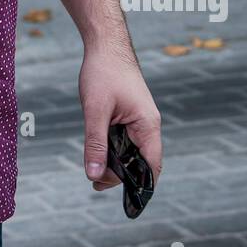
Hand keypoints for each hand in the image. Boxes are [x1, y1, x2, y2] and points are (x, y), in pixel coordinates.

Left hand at [78, 46, 161, 192]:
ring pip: (130, 150)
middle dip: (121, 174)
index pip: (152, 166)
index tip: (127, 202)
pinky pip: (123, 138)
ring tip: (93, 170)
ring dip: (115, 161)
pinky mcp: (129, 114)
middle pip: (140, 161)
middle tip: (95, 182)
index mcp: (148, 125)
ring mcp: (139, 119)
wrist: (104, 44)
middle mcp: (148, 125)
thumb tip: (93, 175)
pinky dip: (112, 147)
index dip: (142, 186)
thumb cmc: (103, 72)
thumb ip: (95, 144)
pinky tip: (97, 149)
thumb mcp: (95, 110)